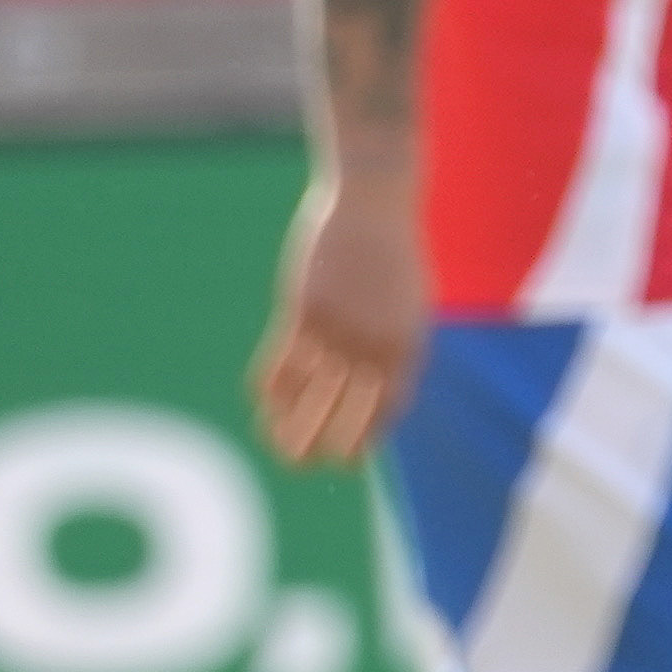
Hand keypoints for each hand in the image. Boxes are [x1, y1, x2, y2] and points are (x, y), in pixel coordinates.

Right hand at [253, 168, 431, 467]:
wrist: (375, 204)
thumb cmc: (395, 257)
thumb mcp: (409, 308)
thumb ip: (395, 349)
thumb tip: (377, 390)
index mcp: (408, 348)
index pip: (386, 414)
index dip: (361, 443)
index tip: (344, 463)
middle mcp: (375, 345)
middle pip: (343, 414)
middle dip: (319, 446)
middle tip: (298, 467)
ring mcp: (338, 329)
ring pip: (305, 395)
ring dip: (286, 425)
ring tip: (274, 445)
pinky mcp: (304, 311)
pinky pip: (280, 362)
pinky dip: (268, 387)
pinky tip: (261, 401)